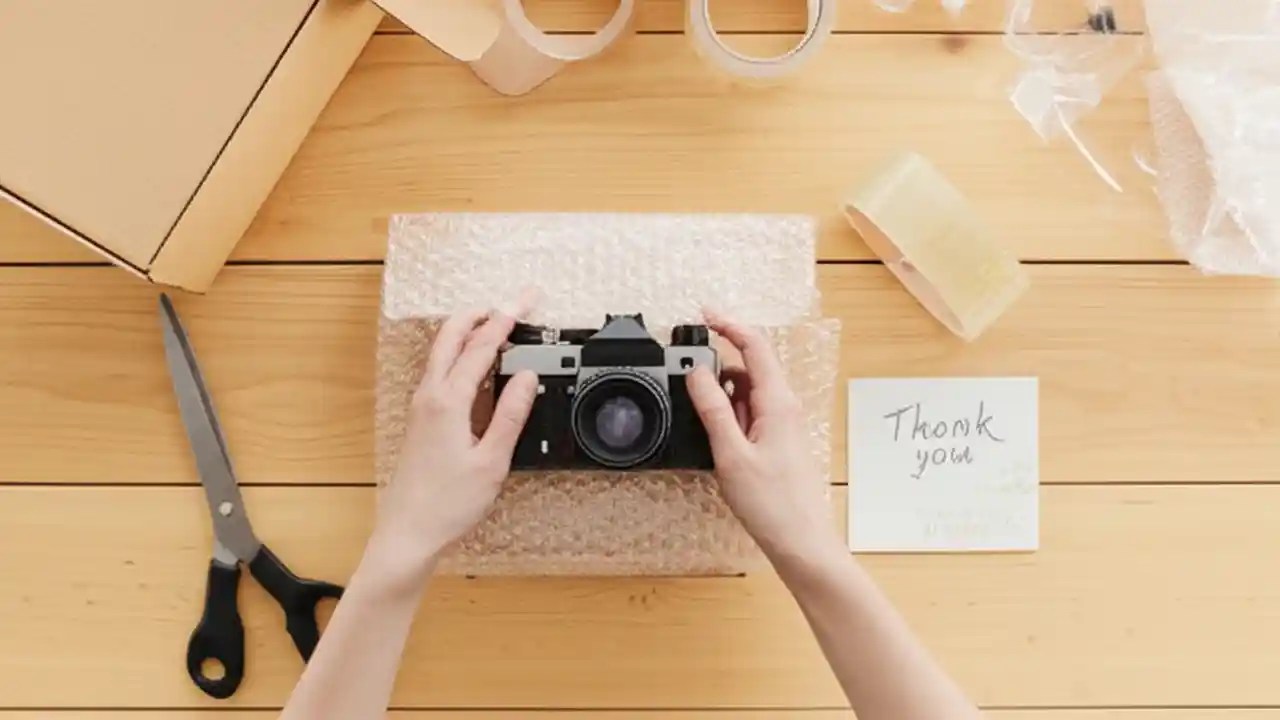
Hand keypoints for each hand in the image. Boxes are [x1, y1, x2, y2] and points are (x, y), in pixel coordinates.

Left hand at [371, 296, 539, 581]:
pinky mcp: (422, 421)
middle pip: (453, 337)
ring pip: (444, 352)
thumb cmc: (447, 504)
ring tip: (497, 323)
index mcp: (448, 401)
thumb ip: (511, 415)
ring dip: (470, 332)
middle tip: (512, 303)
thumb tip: (527, 378)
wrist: (408, 533)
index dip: (506, 319)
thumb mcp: (492, 461)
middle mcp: (430, 397)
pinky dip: (461, 356)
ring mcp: (422, 407)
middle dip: (483, 313)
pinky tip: (477, 366)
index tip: (526, 301)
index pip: (481, 346)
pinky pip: (441, 373)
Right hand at [685, 312, 840, 561]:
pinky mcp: (777, 441)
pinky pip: (750, 413)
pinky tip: (714, 435)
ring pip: (748, 391)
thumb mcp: (731, 453)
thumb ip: (713, 409)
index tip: (702, 315)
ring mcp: (782, 424)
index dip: (728, 325)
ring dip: (721, 395)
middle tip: (685, 372)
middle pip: (750, 366)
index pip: (755, 345)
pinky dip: (729, 415)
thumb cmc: (772, 503)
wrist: (801, 541)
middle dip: (717, 363)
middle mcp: (784, 407)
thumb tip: (697, 373)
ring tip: (699, 417)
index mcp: (777, 402)